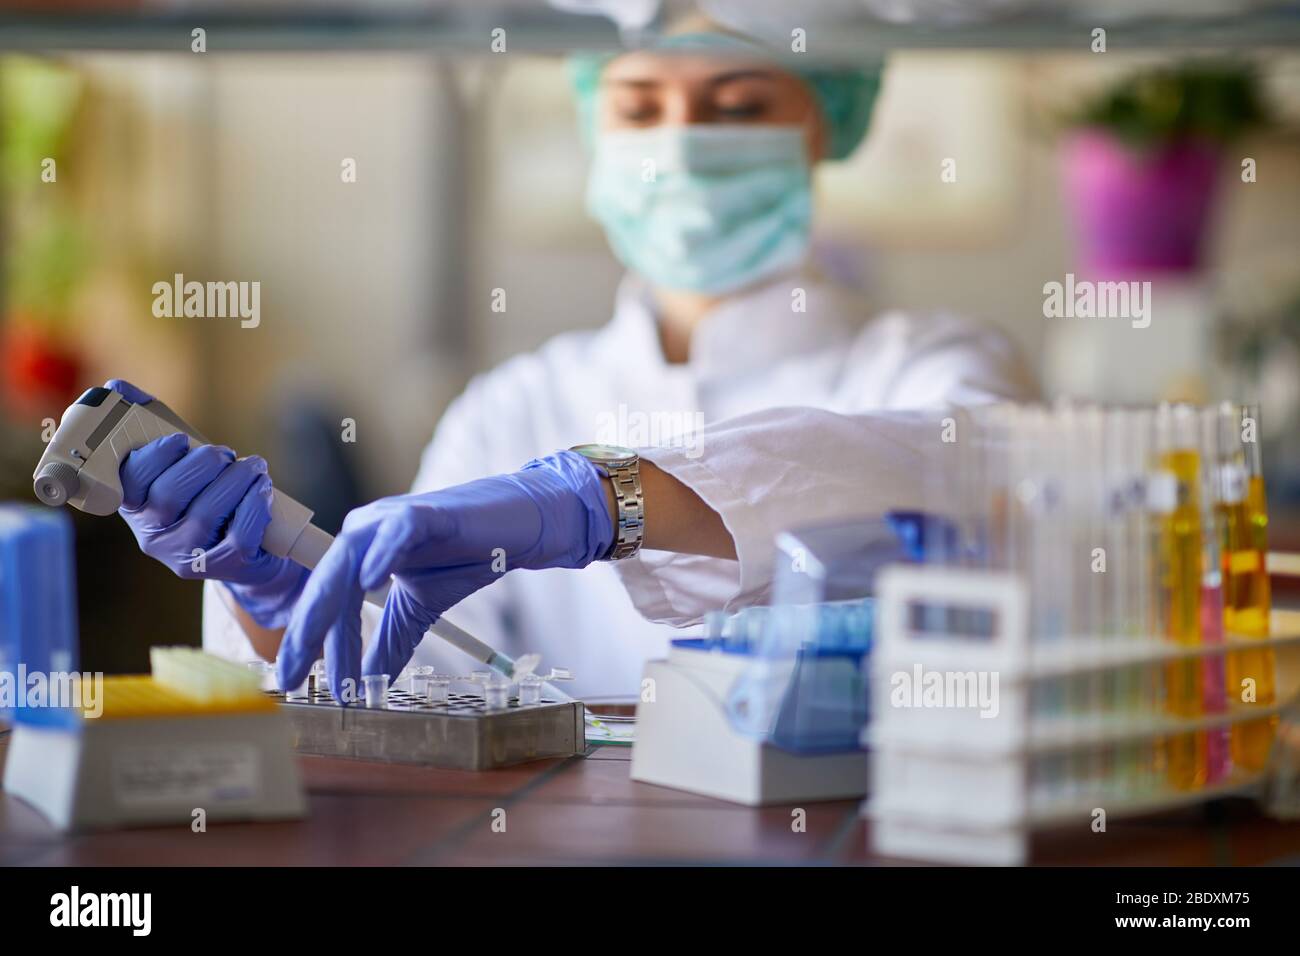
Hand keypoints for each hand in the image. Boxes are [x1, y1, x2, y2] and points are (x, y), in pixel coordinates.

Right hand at [109, 379, 306, 626]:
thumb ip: (149, 425)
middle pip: (168, 496)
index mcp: (134, 506)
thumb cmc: (206, 495)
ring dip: (235, 481)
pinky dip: (255, 506)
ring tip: (254, 466)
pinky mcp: (223, 567)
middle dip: (202, 465)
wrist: (250, 549)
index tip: (180, 439)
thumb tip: (116, 387)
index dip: (153, 457)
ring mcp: (186, 555)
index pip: (128, 482)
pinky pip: (238, 536)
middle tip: (225, 453)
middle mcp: (154, 535)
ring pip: (205, 514)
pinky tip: (264, 489)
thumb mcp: (179, 462)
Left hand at [276, 450, 611, 701]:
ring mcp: (391, 519)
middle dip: (304, 631)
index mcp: (359, 554)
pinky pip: (397, 531)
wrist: (515, 527)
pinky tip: (369, 582)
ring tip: (311, 643)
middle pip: (325, 583)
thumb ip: (391, 642)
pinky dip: (381, 554)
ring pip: (348, 558)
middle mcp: (364, 532)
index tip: (292, 683)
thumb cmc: (465, 557)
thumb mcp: (419, 610)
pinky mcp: (425, 512)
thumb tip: (367, 685)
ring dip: (328, 603)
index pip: (327, 602)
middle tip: (288, 675)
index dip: (309, 642)